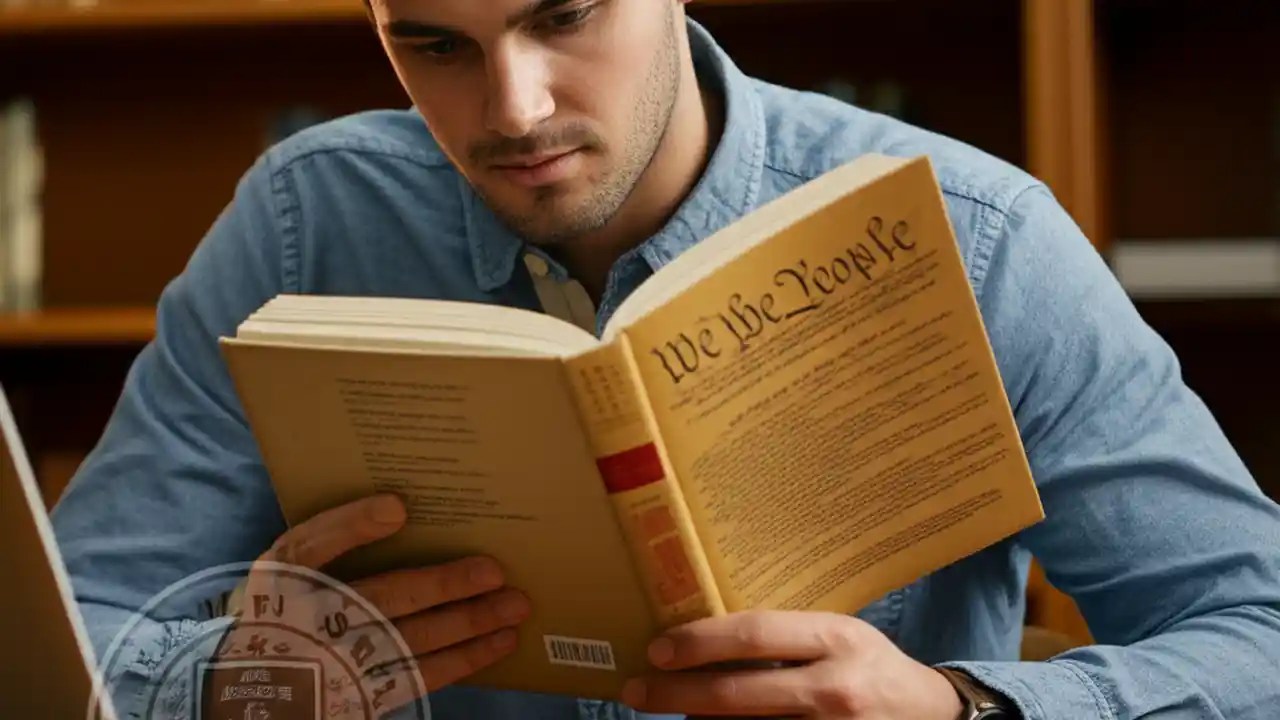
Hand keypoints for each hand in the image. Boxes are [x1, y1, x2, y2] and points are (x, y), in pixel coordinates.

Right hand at [219, 494, 530, 714]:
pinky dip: (462, 659)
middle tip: (494, 571)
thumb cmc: (287, 611)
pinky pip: (419, 676)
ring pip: (410, 640)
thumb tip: (404, 504)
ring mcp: (334, 662)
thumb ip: (333, 539)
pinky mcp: (359, 694)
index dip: (352, 526)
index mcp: (281, 580)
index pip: (310, 546)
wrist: (259, 685)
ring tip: (515, 606)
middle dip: (440, 585)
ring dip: (467, 623)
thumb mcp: (290, 571)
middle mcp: (306, 622)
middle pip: (380, 599)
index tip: (398, 507)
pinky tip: (498, 642)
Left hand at [620, 609, 962, 718]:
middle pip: (736, 695)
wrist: (931, 715)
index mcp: (834, 638)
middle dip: (675, 693)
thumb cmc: (868, 665)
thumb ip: (784, 636)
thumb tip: (705, 638)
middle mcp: (834, 688)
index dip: (700, 641)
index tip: (658, 649)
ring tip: (670, 710)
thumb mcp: (835, 634)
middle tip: (636, 691)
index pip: (755, 633)